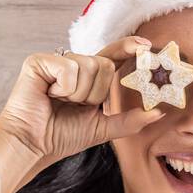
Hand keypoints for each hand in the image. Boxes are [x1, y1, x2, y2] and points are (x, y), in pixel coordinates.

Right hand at [0, 36, 162, 171]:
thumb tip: (158, 113)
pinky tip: (48, 94)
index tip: (146, 47)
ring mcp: (56, 61)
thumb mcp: (102, 128)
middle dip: (95, 93)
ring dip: (78, 94)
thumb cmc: (61, 136)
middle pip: (105, 65)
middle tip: (74, 106)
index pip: (113, 57)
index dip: (129, 48)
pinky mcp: (39, 61)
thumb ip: (129, 121)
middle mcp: (73, 65)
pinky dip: (63, 88)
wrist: (33, 145)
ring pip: (89, 67)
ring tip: (58, 102)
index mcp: (88, 79)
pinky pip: (69, 68)